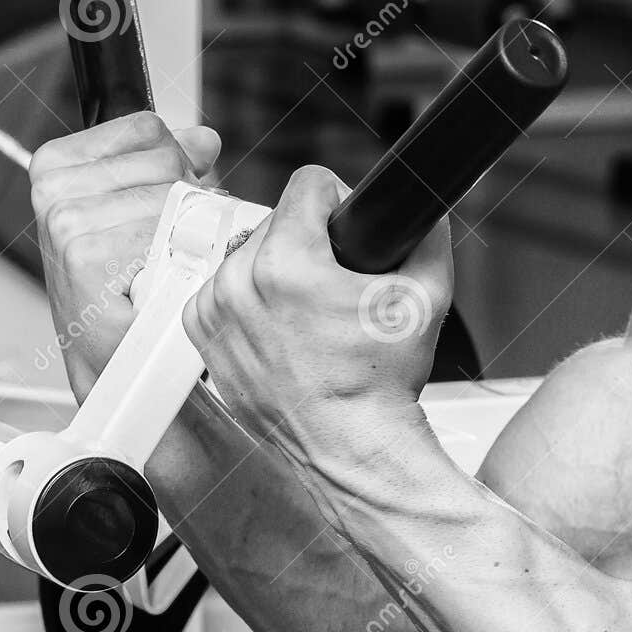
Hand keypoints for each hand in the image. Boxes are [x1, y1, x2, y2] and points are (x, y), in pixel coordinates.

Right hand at [30, 111, 221, 398]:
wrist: (119, 373)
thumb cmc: (126, 304)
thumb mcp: (142, 217)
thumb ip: (169, 166)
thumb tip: (203, 139)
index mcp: (57, 167)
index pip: (146, 128)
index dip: (174, 166)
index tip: (159, 210)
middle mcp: (54, 190)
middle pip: (165, 159)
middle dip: (185, 202)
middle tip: (165, 253)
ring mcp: (66, 222)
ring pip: (173, 195)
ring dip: (186, 235)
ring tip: (162, 274)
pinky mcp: (85, 255)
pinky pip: (168, 233)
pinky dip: (179, 261)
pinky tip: (159, 289)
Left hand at [183, 165, 452, 468]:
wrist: (351, 448)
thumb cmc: (380, 384)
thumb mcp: (426, 298)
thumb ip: (429, 236)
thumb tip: (424, 211)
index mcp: (287, 264)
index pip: (307, 183)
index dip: (338, 200)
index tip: (345, 228)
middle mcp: (239, 284)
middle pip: (275, 221)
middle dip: (306, 243)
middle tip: (332, 286)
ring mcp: (214, 313)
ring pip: (246, 255)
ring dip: (275, 271)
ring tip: (308, 311)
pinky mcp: (202, 338)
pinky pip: (224, 293)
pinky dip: (248, 303)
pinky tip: (280, 328)